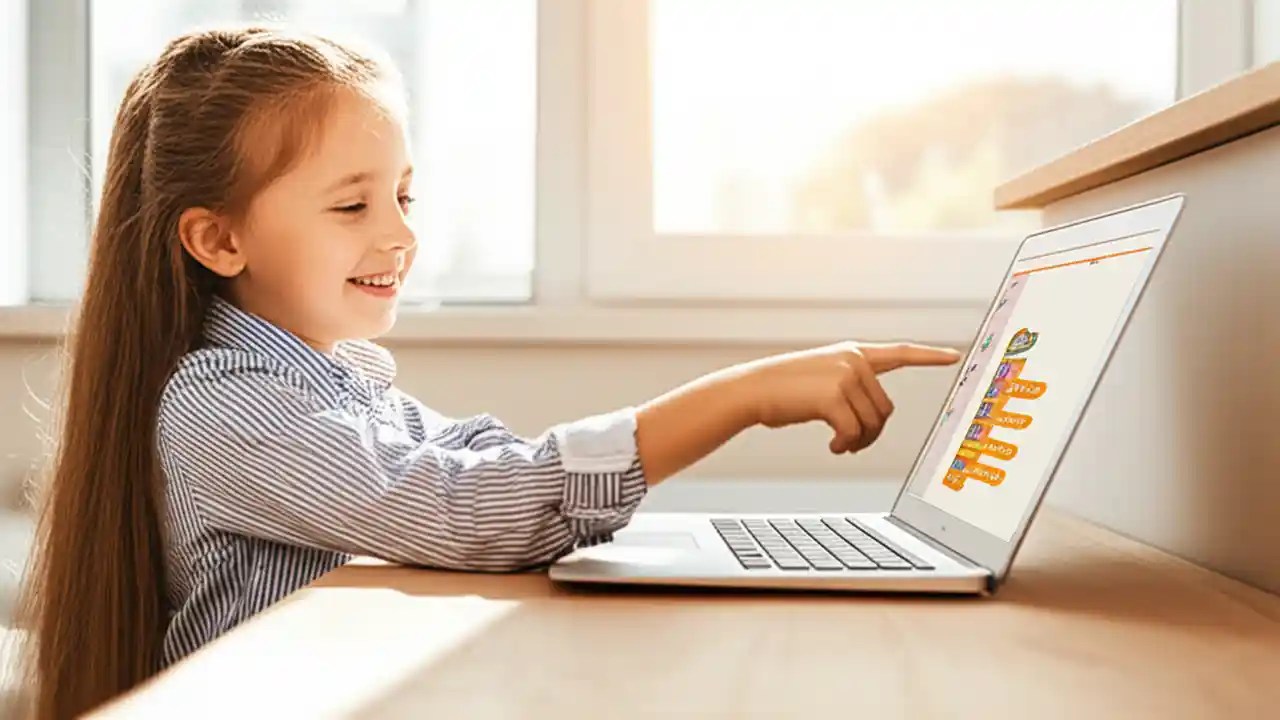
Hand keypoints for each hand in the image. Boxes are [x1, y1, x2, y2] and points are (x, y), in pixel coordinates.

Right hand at [735, 341, 961, 453]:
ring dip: (857, 442)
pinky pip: (854, 432)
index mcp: (854, 353)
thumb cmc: (784, 390)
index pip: (900, 353)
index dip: (930, 356)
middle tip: (850, 443)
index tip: (954, 356)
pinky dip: (845, 445)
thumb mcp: (822, 377)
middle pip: (885, 409)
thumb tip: (872, 423)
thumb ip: (851, 386)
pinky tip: (832, 446)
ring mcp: (845, 376)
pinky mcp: (835, 396)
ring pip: (872, 424)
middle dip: (871, 433)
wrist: (752, 389)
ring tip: (838, 443)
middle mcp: (854, 360)